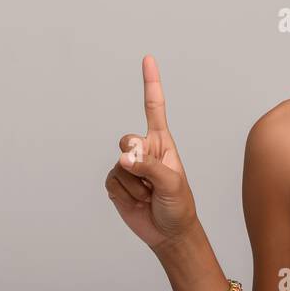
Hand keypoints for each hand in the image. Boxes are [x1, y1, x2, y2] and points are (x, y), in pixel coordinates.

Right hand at [104, 55, 200, 251]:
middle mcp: (143, 149)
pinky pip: (111, 182)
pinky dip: (124, 195)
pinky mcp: (116, 182)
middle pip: (126, 141)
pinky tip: (137, 201)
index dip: (150, 83)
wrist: (168, 232)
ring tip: (149, 195)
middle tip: (151, 181)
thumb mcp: (172, 183)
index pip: (153, 107)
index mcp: (161, 142)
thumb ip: (149, 167)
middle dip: (136, 160)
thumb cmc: (178, 204)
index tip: (148, 59)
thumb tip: (124, 157)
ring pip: (118, 167)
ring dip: (134, 186)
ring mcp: (128, 166)